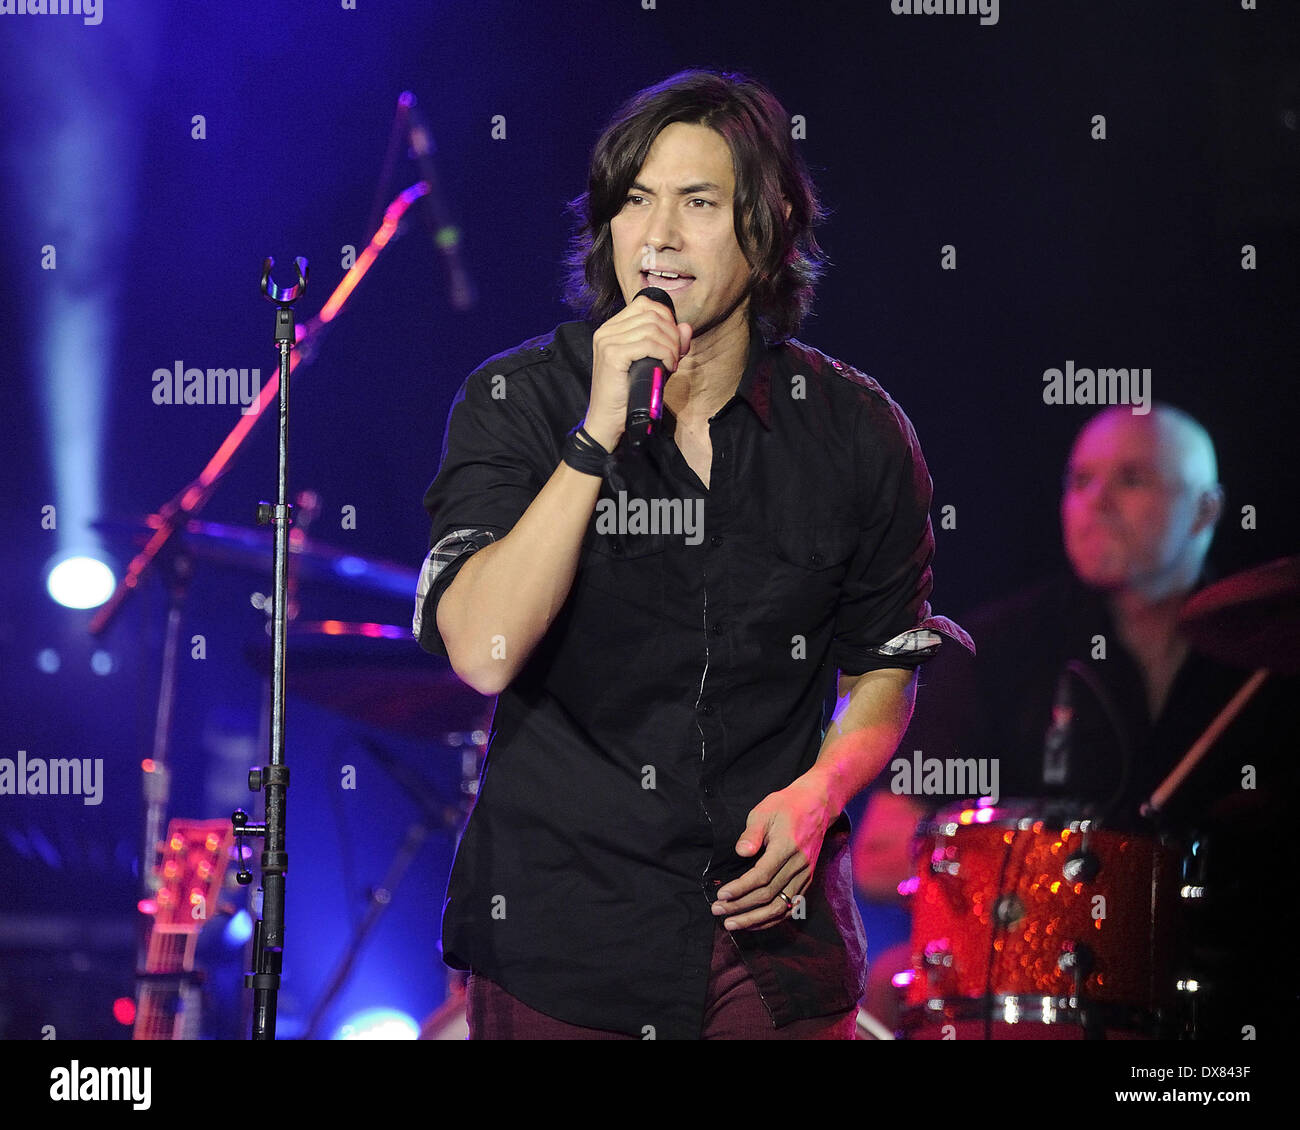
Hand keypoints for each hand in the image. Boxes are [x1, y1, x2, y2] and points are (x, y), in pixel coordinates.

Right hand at [584, 293, 691, 450]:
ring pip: (652, 328)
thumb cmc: (629, 394)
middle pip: (651, 314)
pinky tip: (667, 367)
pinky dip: (665, 354)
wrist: (607, 421)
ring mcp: (607, 341)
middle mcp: (606, 330)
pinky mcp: (612, 355)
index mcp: (612, 328)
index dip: (667, 318)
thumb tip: (686, 327)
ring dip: (670, 346)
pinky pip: (648, 344)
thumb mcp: (653, 364)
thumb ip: (669, 345)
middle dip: (672, 333)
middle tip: (676, 356)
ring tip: (671, 364)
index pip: (645, 304)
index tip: (674, 341)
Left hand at [711, 773, 834, 930]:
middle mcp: (798, 865)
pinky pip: (790, 907)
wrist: (817, 804)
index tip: (721, 895)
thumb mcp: (764, 812)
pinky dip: (771, 919)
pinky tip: (754, 923)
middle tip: (717, 911)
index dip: (740, 889)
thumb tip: (740, 853)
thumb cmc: (786, 806)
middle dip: (741, 907)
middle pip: (768, 896)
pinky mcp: (807, 880)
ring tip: (732, 924)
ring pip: (780, 907)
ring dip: (755, 920)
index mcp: (786, 847)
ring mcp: (805, 875)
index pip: (761, 877)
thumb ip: (751, 834)